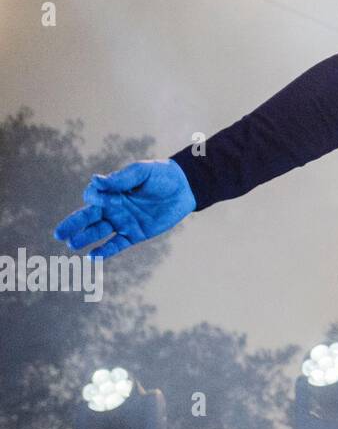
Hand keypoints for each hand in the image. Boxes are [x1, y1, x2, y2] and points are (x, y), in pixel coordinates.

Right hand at [54, 159, 196, 258]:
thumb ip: (121, 178)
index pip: (93, 197)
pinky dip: (105, 251)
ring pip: (98, 232)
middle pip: (87, 217)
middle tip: (59, 234)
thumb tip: (96, 179)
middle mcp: (113, 208)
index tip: (106, 198)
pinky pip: (117, 244)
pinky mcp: (135, 234)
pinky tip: (93, 257)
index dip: (95, 199)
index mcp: (112, 191)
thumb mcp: (142, 172)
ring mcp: (123, 222)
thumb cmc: (162, 175)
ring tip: (73, 244)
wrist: (186, 187)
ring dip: (85, 238)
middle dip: (73, 225)